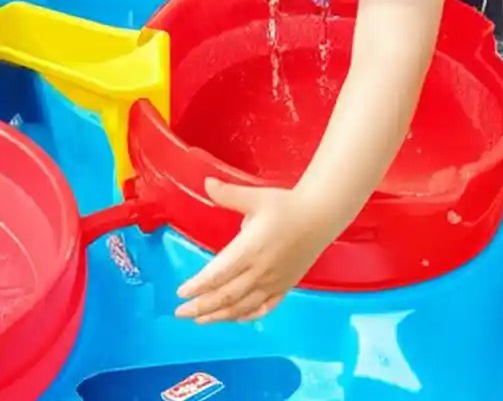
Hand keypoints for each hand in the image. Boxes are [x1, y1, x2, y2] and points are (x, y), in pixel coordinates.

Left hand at [174, 178, 345, 322]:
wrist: (321, 216)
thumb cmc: (286, 205)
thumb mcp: (255, 197)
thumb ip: (228, 194)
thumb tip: (206, 183)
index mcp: (249, 249)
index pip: (218, 274)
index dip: (198, 286)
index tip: (180, 293)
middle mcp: (261, 271)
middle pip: (226, 295)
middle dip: (201, 307)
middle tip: (180, 313)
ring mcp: (274, 282)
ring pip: (243, 306)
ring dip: (220, 315)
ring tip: (200, 320)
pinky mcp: (286, 286)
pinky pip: (265, 308)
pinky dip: (248, 316)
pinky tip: (235, 319)